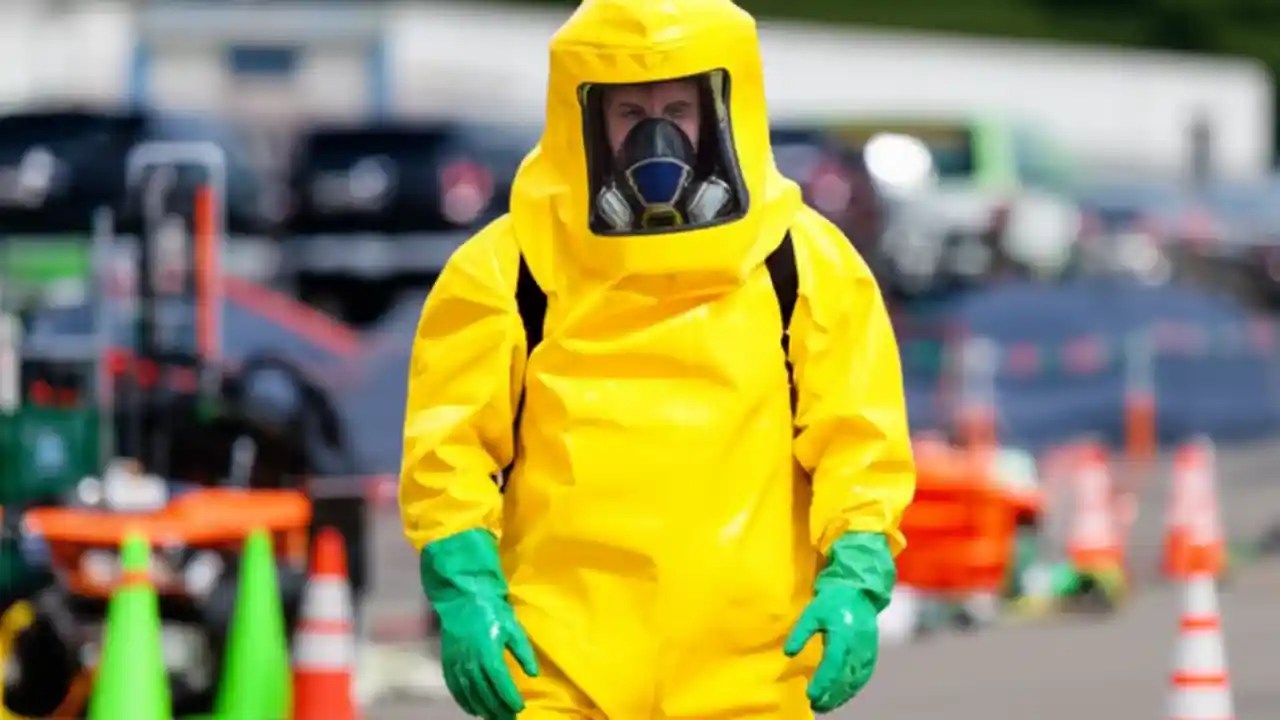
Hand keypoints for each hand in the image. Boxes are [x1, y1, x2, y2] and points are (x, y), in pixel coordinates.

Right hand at [437, 594, 538, 718]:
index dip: (510, 698)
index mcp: (488, 653)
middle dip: (498, 709)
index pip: (500, 683)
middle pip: (485, 693)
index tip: (520, 708)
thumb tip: (533, 674)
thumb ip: (523, 652)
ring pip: (469, 693)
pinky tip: (472, 710)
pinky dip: (463, 701)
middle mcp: (470, 662)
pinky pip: (455, 687)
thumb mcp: (513, 627)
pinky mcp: (448, 661)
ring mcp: (457, 663)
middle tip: (508, 719)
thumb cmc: (492, 610)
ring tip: (493, 718)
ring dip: (482, 709)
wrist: (462, 597)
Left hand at [784, 585, 879, 712]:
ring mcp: (868, 650)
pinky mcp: (872, 652)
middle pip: (845, 677)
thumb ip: (800, 633)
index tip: (810, 695)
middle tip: (816, 706)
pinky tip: (843, 695)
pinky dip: (853, 688)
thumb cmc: (832, 600)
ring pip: (856, 679)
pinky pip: (863, 675)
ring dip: (842, 695)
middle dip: (830, 695)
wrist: (858, 590)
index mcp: (843, 634)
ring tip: (826, 705)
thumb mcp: (812, 613)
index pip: (833, 665)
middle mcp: (858, 645)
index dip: (822, 682)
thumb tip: (788, 653)